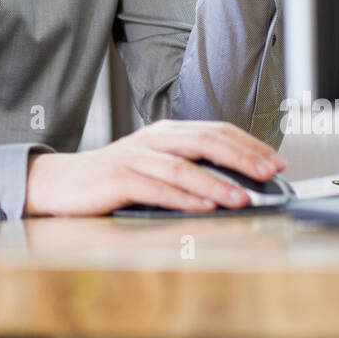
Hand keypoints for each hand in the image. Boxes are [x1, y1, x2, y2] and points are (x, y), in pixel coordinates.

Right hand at [24, 119, 285, 216]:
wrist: (62, 184)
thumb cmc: (113, 180)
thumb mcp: (154, 167)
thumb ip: (187, 170)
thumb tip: (237, 187)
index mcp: (165, 132)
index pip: (215, 130)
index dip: (249, 144)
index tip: (276, 161)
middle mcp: (153, 139)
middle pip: (205, 140)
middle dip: (243, 157)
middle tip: (270, 174)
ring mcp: (134, 157)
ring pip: (184, 166)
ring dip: (217, 182)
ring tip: (244, 197)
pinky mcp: (118, 179)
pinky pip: (157, 188)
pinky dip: (185, 198)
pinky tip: (205, 207)